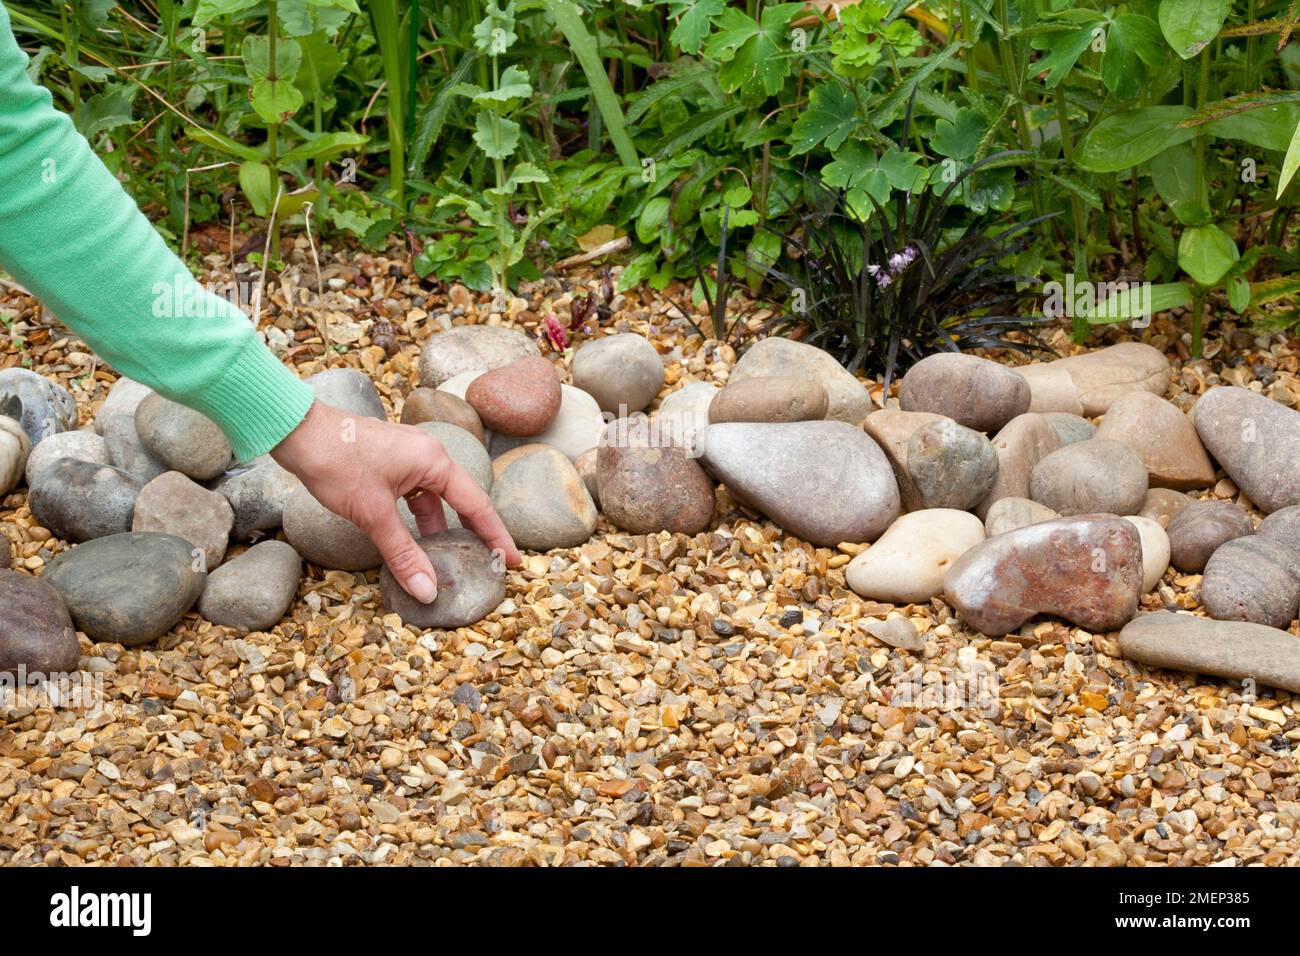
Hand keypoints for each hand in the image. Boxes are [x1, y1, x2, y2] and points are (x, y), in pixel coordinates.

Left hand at [271, 401, 520, 601]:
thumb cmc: (337, 463)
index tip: (512, 560)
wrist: (298, 432)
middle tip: (488, 562)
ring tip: (446, 558)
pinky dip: (417, 518)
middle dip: (472, 533)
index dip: (496, 535)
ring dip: (439, 528)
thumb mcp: (373, 515)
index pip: (476, 505)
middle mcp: (428, 455)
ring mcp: (409, 456)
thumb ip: (402, 553)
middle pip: (460, 501)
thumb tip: (426, 590)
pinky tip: (412, 538)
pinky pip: (415, 494)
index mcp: (434, 462)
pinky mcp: (391, 462)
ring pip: (434, 499)